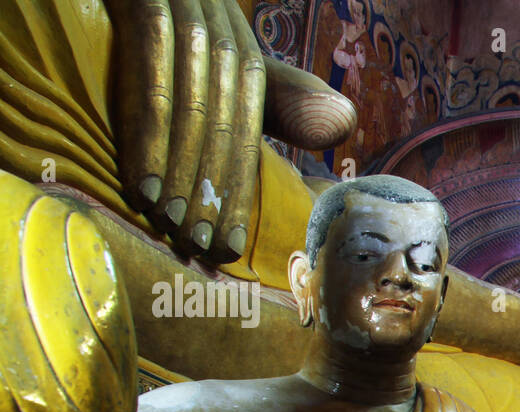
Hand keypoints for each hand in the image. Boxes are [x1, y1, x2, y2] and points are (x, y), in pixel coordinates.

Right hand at [109, 0, 355, 264]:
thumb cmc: (163, 22)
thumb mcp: (216, 61)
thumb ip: (274, 96)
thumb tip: (346, 125)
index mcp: (240, 53)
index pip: (246, 131)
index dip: (240, 191)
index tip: (230, 249)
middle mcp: (221, 28)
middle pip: (225, 122)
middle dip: (215, 190)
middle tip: (202, 247)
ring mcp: (183, 8)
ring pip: (193, 104)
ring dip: (184, 172)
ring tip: (173, 226)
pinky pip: (150, 75)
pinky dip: (149, 135)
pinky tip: (143, 187)